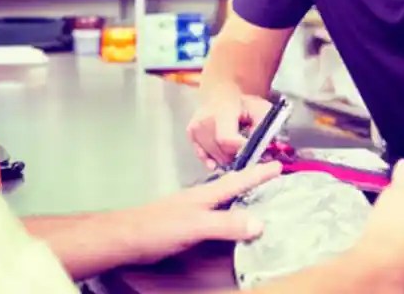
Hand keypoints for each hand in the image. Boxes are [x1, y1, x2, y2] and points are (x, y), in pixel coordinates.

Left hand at [114, 161, 282, 264]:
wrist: (125, 238)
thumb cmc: (156, 228)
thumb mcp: (196, 225)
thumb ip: (225, 224)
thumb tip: (258, 223)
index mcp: (205, 194)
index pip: (238, 180)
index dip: (258, 173)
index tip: (278, 165)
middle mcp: (200, 198)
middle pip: (232, 186)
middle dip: (253, 180)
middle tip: (272, 177)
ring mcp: (191, 210)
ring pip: (223, 199)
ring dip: (241, 196)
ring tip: (257, 197)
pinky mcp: (185, 223)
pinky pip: (215, 214)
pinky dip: (229, 213)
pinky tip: (228, 221)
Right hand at [187, 88, 272, 169]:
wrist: (225, 94)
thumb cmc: (246, 104)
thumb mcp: (262, 110)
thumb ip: (264, 129)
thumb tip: (266, 150)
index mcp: (222, 111)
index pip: (226, 139)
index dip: (240, 150)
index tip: (254, 153)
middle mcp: (204, 119)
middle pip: (220, 152)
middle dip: (237, 157)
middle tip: (249, 155)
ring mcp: (195, 127)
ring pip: (213, 156)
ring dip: (227, 159)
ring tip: (237, 150)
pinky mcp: (191, 133)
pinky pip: (203, 156)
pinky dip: (214, 159)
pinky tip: (223, 157)